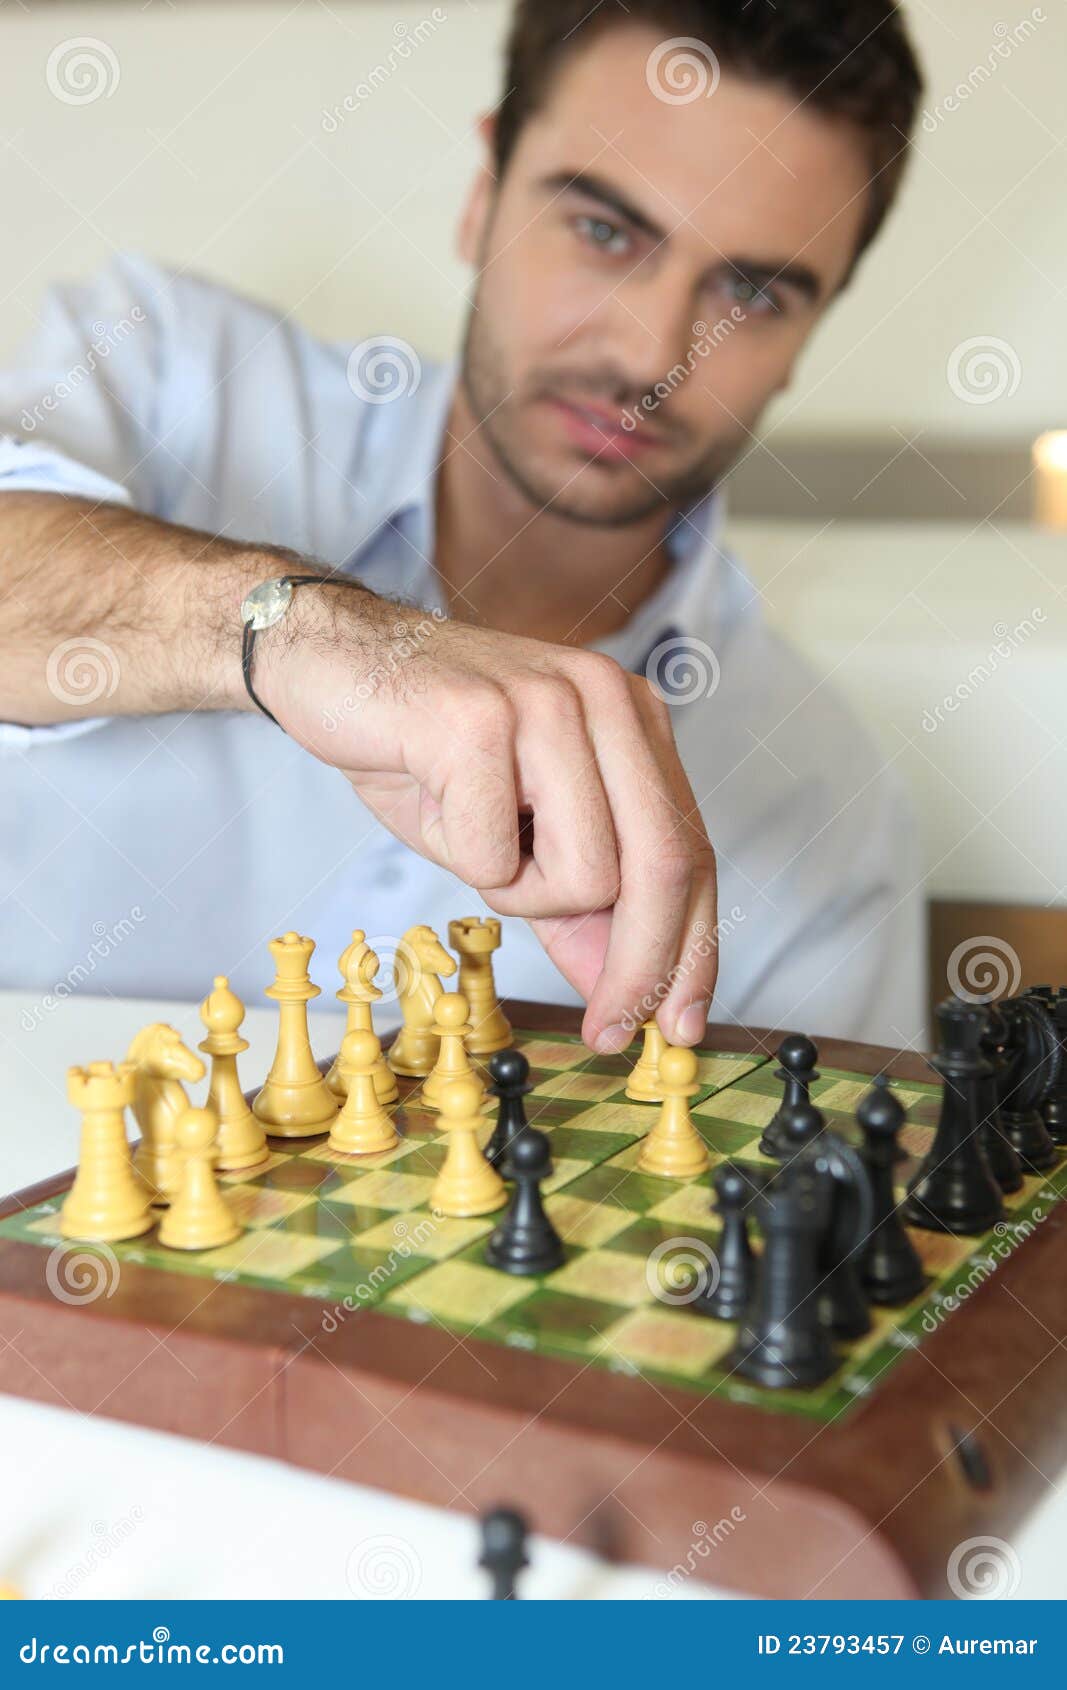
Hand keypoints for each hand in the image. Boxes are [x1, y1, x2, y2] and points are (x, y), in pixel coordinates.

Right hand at [257, 586, 716, 1051]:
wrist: (328, 662)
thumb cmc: (424, 749)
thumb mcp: (515, 835)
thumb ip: (576, 903)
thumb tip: (621, 990)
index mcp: (631, 717)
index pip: (693, 850)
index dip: (694, 948)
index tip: (679, 1026)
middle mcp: (606, 698)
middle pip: (664, 866)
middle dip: (639, 966)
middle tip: (607, 1029)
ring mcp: (548, 700)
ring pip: (585, 873)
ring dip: (516, 889)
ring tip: (466, 830)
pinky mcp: (480, 717)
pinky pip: (493, 855)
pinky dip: (456, 854)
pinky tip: (430, 798)